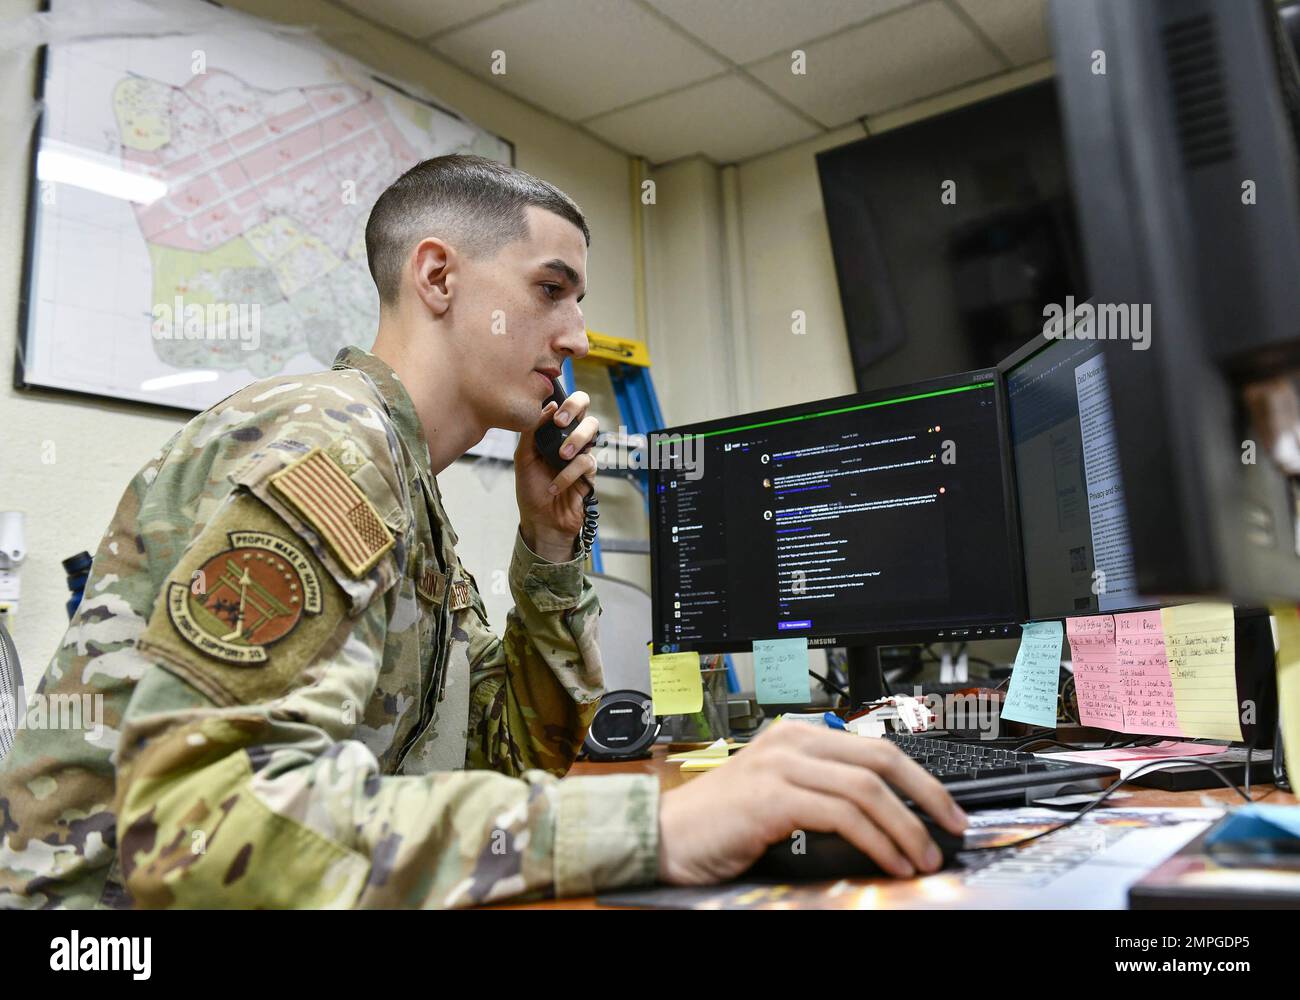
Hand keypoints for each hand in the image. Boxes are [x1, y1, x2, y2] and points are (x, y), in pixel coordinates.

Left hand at [515, 390, 598, 560]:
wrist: (541, 521)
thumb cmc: (531, 490)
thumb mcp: (523, 458)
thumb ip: (531, 432)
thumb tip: (549, 407)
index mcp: (551, 433)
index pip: (563, 405)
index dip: (562, 400)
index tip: (552, 410)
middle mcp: (568, 439)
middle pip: (584, 409)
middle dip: (575, 407)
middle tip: (560, 421)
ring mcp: (581, 453)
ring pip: (592, 429)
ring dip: (576, 439)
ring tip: (561, 456)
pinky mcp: (590, 472)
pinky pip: (586, 462)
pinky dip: (569, 474)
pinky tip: (556, 485)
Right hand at [657, 722, 967, 883]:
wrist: (665, 836)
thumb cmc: (721, 823)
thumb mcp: (782, 796)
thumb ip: (827, 793)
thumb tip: (888, 817)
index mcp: (798, 733)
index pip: (876, 746)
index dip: (920, 779)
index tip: (946, 810)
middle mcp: (792, 739)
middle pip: (881, 758)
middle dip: (927, 796)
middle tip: (952, 828)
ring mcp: (781, 764)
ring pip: (867, 788)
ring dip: (906, 827)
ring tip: (923, 857)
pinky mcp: (773, 796)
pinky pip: (842, 814)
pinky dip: (876, 840)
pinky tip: (889, 861)